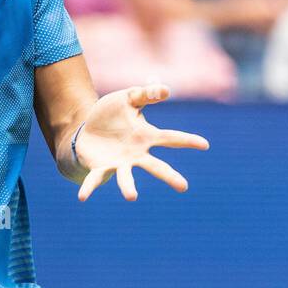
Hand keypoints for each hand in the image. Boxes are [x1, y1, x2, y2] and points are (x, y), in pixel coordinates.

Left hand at [72, 84, 208, 201]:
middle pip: (156, 166)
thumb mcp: (128, 98)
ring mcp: (119, 163)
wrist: (88, 128)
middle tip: (184, 187)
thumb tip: (166, 90)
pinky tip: (82, 197)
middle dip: (169, 176)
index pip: (170, 138)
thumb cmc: (112, 114)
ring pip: (127, 177)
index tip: (204, 144)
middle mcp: (136, 154)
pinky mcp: (100, 168)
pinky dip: (89, 188)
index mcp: (146, 136)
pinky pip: (95, 179)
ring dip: (128, 187)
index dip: (187, 141)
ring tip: (132, 196)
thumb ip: (145, 94)